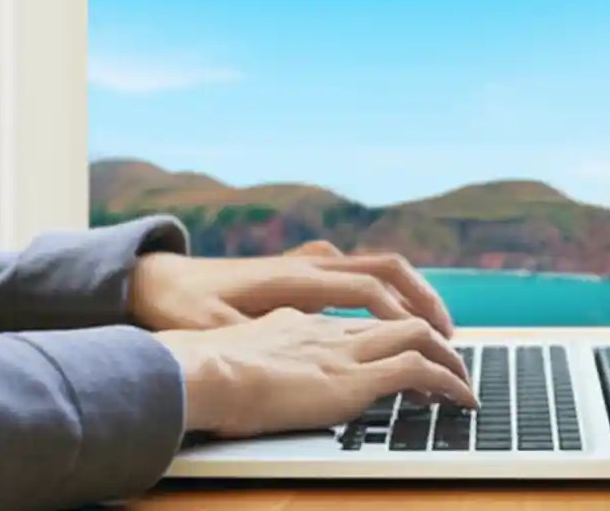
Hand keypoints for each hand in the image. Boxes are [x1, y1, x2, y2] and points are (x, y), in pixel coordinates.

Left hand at [128, 241, 453, 336]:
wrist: (160, 277)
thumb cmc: (185, 307)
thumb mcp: (213, 330)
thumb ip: (253, 336)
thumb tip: (283, 348)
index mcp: (295, 276)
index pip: (367, 289)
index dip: (401, 314)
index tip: (426, 341)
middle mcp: (309, 261)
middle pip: (387, 266)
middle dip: (424, 296)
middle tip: (449, 331)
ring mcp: (307, 261)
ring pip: (378, 266)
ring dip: (411, 291)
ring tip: (433, 325)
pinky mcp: (302, 268)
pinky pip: (361, 272)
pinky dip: (388, 290)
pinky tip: (393, 314)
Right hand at [156, 309, 477, 436]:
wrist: (199, 373)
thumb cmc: (199, 370)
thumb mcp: (227, 350)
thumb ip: (250, 352)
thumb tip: (245, 374)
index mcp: (299, 318)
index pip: (357, 318)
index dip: (386, 329)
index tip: (400, 345)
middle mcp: (329, 327)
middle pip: (396, 317)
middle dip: (430, 332)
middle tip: (449, 354)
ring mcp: (344, 349)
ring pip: (418, 336)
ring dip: (448, 356)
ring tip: (464, 380)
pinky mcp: (354, 377)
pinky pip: (420, 370)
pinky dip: (448, 381)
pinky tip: (462, 398)